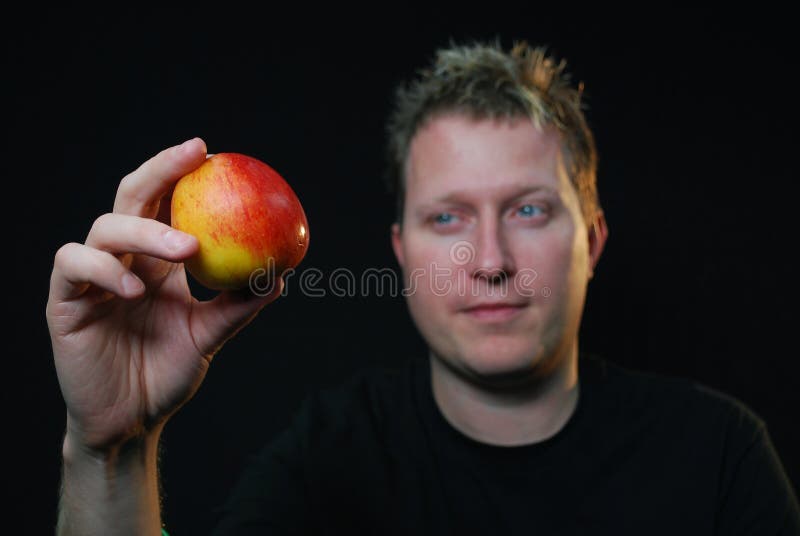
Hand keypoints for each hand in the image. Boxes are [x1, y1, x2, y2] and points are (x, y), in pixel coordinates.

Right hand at [46, 138, 282, 453]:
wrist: (130, 421)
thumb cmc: (167, 372)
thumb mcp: (209, 336)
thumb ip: (238, 306)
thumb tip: (279, 274)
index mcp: (157, 261)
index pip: (165, 203)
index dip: (181, 173)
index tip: (212, 153)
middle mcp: (125, 260)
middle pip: (133, 196)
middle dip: (160, 170)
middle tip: (193, 156)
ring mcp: (92, 279)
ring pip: (105, 228)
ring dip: (145, 231)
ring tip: (184, 249)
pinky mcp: (65, 302)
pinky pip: (74, 267)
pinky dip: (103, 269)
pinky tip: (134, 290)